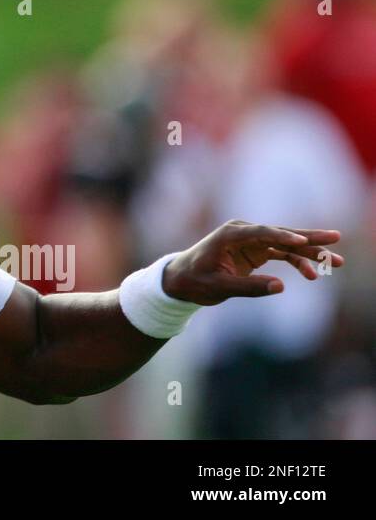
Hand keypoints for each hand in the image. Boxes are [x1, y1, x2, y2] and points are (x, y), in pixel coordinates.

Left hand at [163, 219, 343, 304]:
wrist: (182, 279)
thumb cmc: (195, 280)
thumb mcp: (218, 286)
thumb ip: (248, 287)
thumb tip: (280, 287)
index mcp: (229, 234)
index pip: (261, 232)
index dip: (283, 236)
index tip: (303, 242)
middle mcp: (243, 232)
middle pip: (280, 233)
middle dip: (309, 238)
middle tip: (336, 238)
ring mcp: (251, 240)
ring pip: (286, 244)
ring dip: (310, 252)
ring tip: (336, 262)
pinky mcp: (256, 251)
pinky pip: (282, 254)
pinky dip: (297, 262)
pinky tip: (312, 274)